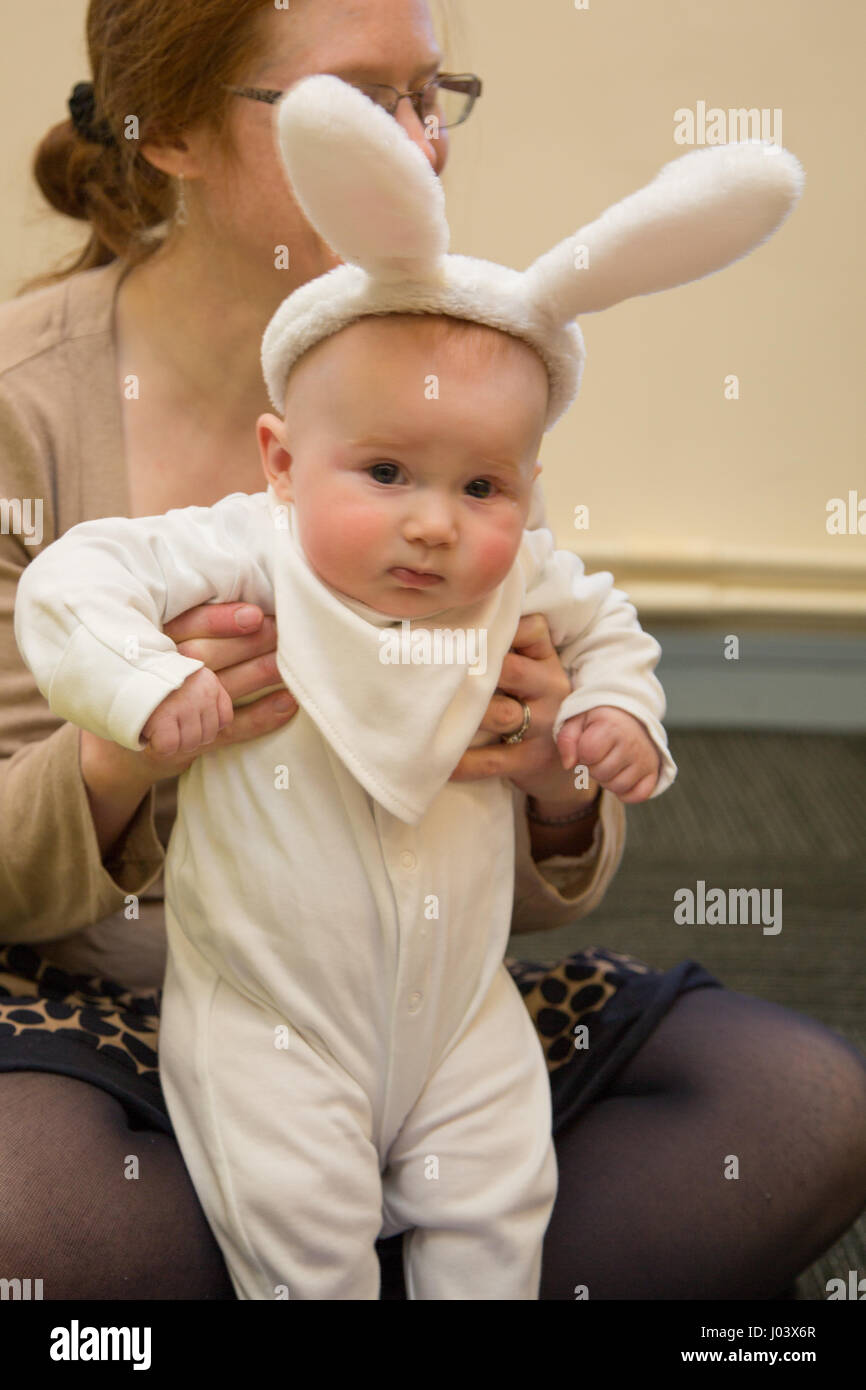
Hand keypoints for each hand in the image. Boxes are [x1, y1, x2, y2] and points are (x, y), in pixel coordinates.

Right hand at [81, 601, 297, 789]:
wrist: (125, 742)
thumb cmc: (155, 674)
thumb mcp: (159, 641)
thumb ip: (193, 621)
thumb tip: (249, 599)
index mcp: (153, 642)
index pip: (187, 627)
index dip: (221, 621)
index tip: (255, 615)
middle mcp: (162, 674)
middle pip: (207, 656)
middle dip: (249, 644)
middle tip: (285, 633)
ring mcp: (175, 710)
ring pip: (221, 689)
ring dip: (259, 675)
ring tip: (292, 664)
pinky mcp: (190, 741)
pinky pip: (229, 728)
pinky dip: (261, 718)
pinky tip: (287, 703)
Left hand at [448, 613, 596, 807]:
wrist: (562, 760)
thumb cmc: (528, 699)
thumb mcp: (529, 666)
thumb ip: (501, 643)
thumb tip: (444, 619)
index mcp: (547, 657)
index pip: (528, 628)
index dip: (492, 628)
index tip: (455, 629)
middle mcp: (551, 686)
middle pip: (510, 670)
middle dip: (471, 669)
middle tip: (430, 667)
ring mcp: (543, 725)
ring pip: (501, 714)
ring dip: (464, 713)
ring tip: (428, 710)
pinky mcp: (530, 759)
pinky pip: (491, 760)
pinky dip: (461, 761)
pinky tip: (435, 759)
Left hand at [556, 706, 659, 803]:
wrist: (631, 718)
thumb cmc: (600, 722)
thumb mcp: (577, 721)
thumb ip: (566, 739)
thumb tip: (569, 765)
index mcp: (612, 726)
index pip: (587, 754)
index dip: (582, 753)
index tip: (588, 744)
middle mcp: (632, 743)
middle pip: (602, 773)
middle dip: (594, 767)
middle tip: (600, 755)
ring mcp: (645, 759)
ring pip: (617, 787)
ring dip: (607, 780)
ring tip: (610, 763)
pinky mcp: (654, 772)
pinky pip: (637, 796)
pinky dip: (626, 792)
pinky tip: (621, 776)